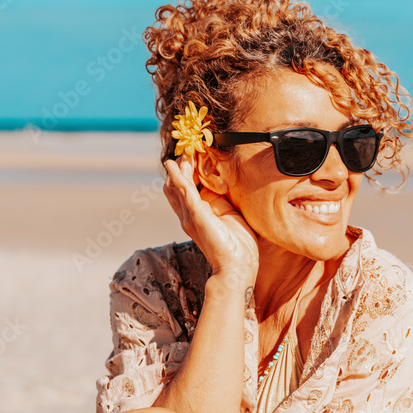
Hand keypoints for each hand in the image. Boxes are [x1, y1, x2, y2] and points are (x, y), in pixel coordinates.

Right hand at [163, 156, 258, 284]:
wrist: (238, 267)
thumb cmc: (238, 245)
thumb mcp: (230, 215)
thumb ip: (223, 200)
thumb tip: (225, 182)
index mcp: (197, 213)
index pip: (185, 186)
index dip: (189, 168)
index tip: (197, 150)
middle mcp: (188, 214)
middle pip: (175, 183)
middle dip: (182, 164)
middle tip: (190, 145)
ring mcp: (189, 215)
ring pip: (176, 184)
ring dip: (180, 165)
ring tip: (186, 149)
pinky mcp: (196, 216)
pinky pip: (183, 192)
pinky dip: (177, 177)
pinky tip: (174, 165)